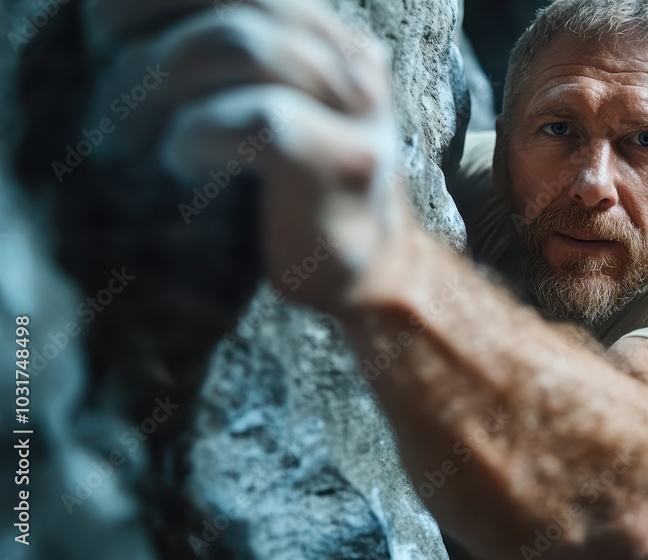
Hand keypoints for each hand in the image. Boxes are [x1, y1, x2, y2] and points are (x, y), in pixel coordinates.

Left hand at [81, 0, 406, 313]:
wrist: (361, 277)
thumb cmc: (287, 199)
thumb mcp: (254, 112)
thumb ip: (226, 64)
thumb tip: (127, 25)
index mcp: (325, 39)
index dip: (156, 1)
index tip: (109, 43)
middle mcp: (351, 59)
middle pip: (236, 3)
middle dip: (151, 44)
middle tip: (109, 105)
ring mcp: (360, 109)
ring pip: (245, 44)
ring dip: (166, 88)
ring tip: (132, 142)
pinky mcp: (352, 163)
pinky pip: (262, 118)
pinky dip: (201, 135)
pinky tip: (182, 165)